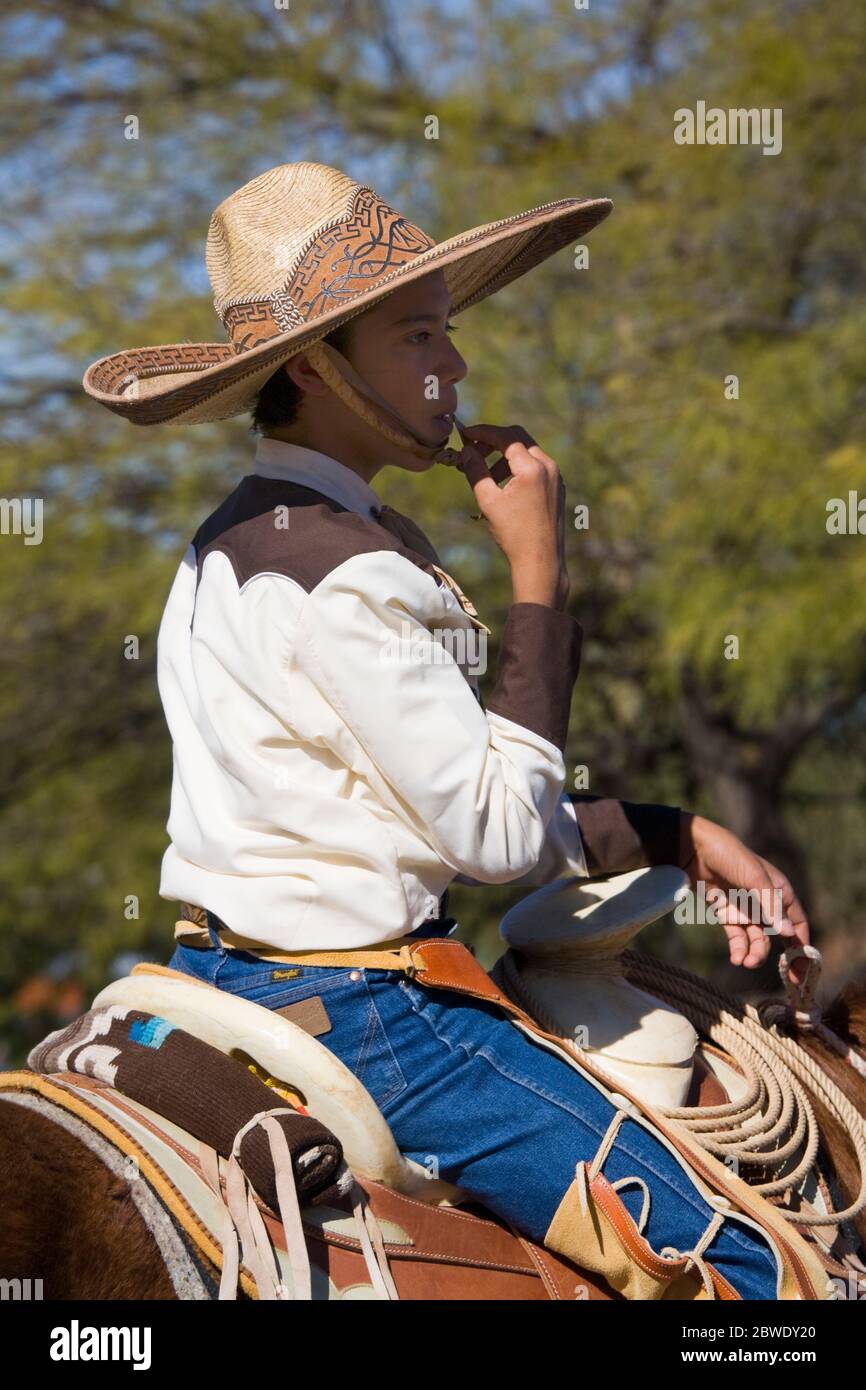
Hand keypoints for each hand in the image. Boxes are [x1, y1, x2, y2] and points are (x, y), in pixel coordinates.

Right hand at [456, 423, 568, 608]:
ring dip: (504, 457)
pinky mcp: (557, 487)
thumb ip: (475, 470)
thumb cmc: (513, 534)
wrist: (540, 560)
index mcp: (532, 468)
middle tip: (474, 449)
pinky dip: (518, 468)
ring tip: (486, 476)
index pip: (505, 436)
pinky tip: (504, 486)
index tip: (465, 433)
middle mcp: (548, 466)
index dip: (483, 432)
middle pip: (519, 438)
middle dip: (494, 441)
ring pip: (527, 452)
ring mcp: (556, 476)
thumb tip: (467, 451)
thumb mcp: (488, 501)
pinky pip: (536, 467)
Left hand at [681, 814, 810, 981]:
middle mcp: (763, 901)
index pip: (795, 919)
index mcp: (778, 889)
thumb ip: (770, 904)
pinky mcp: (725, 913)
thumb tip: (789, 932)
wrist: (692, 848)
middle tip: (788, 979)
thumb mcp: (754, 877)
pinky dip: (738, 949)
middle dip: (783, 955)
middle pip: (778, 934)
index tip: (803, 962)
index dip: (801, 940)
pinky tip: (737, 959)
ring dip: (756, 953)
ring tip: (747, 962)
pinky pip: (736, 937)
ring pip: (756, 938)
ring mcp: (744, 908)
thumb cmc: (728, 854)